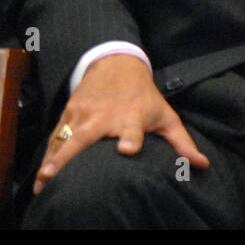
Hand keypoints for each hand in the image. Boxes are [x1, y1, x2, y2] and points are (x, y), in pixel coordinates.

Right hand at [33, 54, 208, 194]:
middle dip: (69, 157)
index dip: (130, 138)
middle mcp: (103, 116)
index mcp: (131, 118)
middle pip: (84, 137)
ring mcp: (83, 114)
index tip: (127, 149)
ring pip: (64, 139)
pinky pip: (56, 136)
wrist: (115, 63)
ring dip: (51, 160)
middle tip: (55, 177)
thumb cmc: (143, 95)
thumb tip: (203, 165)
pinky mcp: (69, 113)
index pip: (131, 129)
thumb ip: (181, 143)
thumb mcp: (165, 115)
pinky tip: (41, 174)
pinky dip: (48, 153)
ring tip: (42, 182)